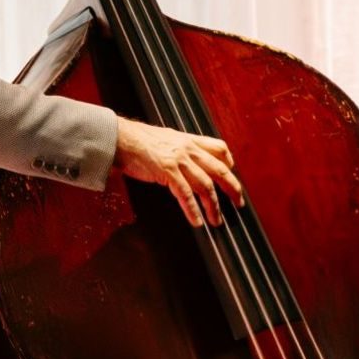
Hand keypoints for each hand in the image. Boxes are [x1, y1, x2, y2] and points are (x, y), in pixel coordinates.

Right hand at [113, 118, 244, 228]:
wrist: (120, 138)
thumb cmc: (137, 140)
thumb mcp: (165, 139)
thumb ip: (178, 149)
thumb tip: (184, 160)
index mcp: (188, 140)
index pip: (219, 148)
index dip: (229, 162)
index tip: (232, 174)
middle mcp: (188, 149)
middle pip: (219, 169)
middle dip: (232, 188)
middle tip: (238, 203)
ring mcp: (179, 161)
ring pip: (205, 186)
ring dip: (213, 206)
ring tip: (216, 220)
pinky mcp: (168, 172)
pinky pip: (185, 194)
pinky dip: (193, 210)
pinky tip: (197, 221)